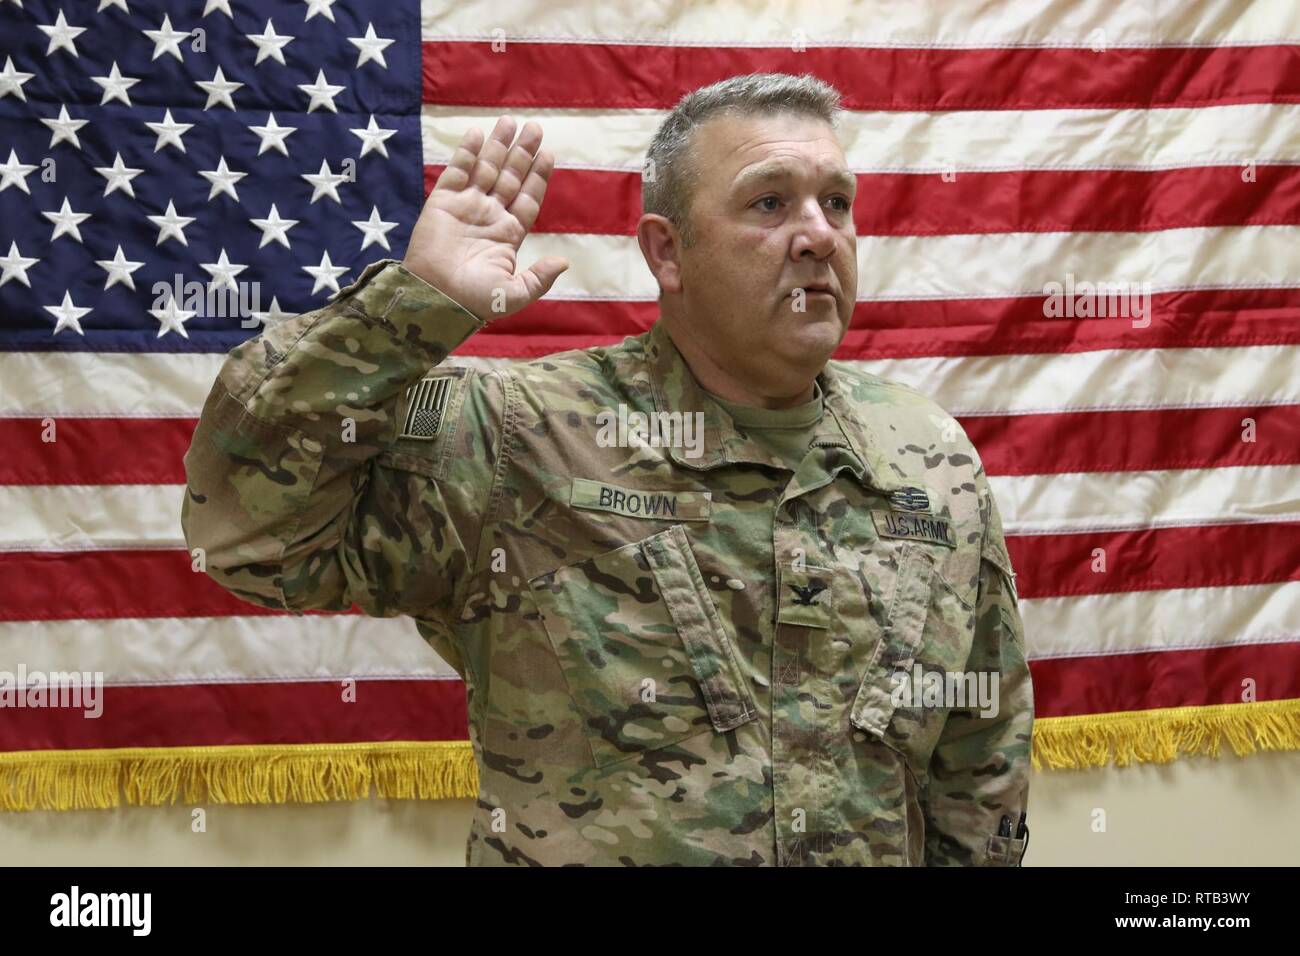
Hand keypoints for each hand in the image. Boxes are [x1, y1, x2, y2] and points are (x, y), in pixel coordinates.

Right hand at [402, 117, 568, 320]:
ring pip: (486, 169)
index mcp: (508, 234)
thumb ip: (539, 278)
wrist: (433, 298)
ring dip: (498, 146)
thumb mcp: (513, 295)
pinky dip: (467, 153)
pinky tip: (478, 133)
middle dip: (522, 153)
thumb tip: (564, 262)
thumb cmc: (473, 301)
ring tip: (510, 122)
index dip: (538, 177)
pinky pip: (457, 172)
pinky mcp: (442, 202)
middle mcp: (489, 216)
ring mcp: (466, 207)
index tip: (548, 155)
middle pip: (510, 177)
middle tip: (535, 128)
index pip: (528, 198)